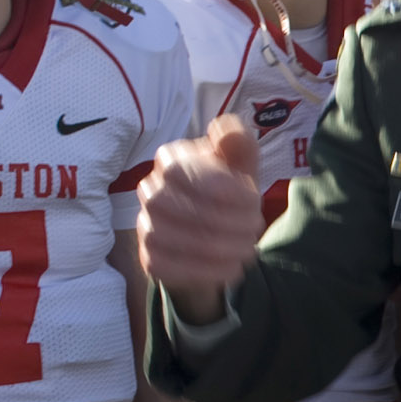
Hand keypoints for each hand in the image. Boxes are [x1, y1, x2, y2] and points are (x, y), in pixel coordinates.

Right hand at [139, 116, 267, 319]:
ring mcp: (145, 225)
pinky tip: (232, 268)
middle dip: (226, 221)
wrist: (217, 237)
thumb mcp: (242, 165)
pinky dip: (206, 271)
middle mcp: (150, 190)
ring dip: (221, 248)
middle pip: (179, 207)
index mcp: (170, 159)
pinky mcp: (149, 258)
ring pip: (174, 239)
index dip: (222, 188)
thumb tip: (221, 130)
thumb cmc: (229, 192)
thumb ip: (239, 143)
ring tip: (248, 249)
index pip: (184, 172)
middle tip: (255, 228)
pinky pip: (169, 267)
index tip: (254, 201)